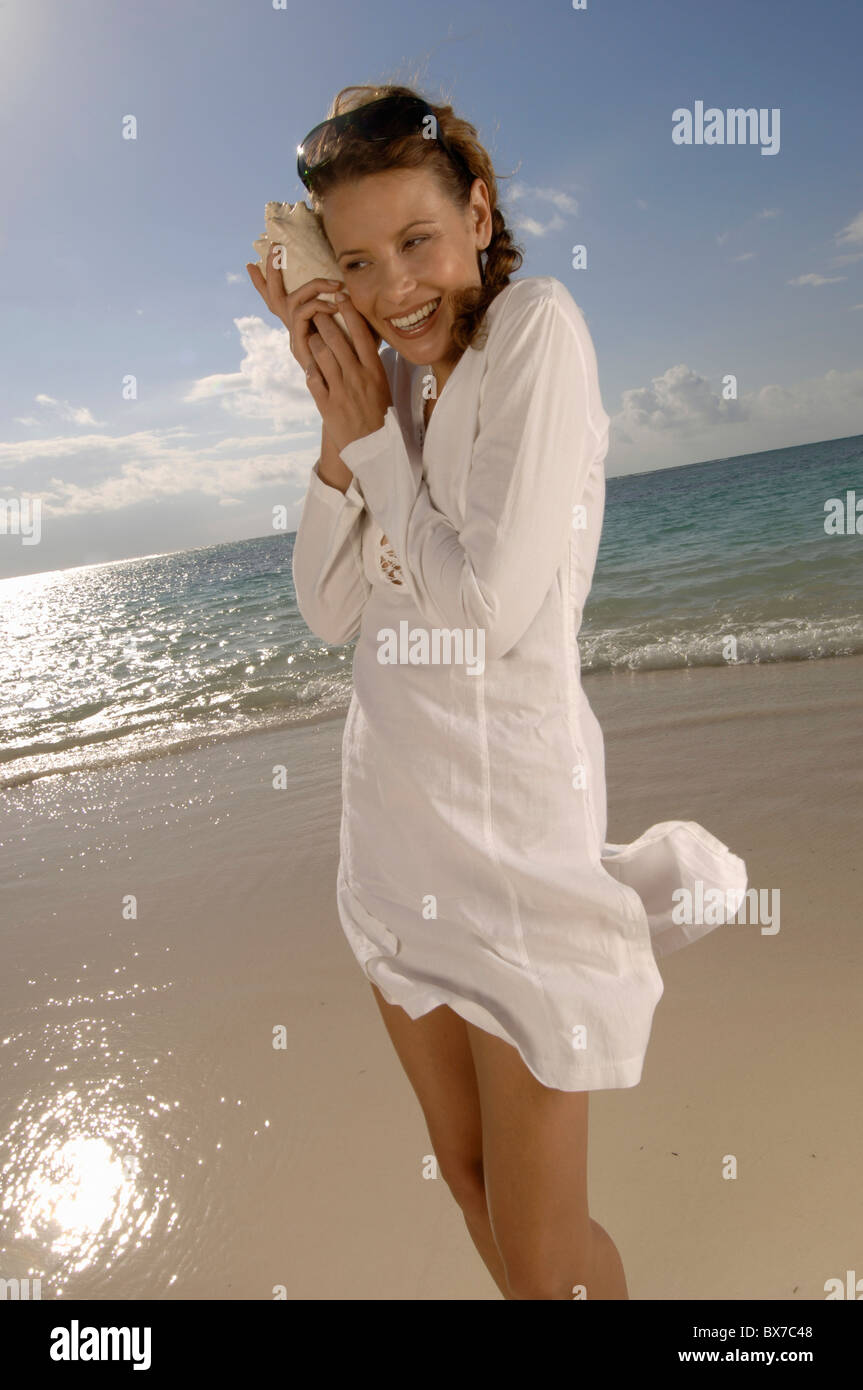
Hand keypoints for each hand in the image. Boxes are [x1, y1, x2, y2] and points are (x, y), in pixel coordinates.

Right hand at [245, 245, 343, 373]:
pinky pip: (302, 314)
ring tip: (335, 284)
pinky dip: (317, 305)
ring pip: (292, 301)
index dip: (262, 284)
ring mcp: (295, 335)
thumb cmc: (354, 359)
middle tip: (274, 249)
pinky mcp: (300, 344)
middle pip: (273, 297)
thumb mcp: (352, 331)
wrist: (347, 392)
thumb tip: (354, 291)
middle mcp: (292, 327)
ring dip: (314, 287)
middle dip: (271, 272)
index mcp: (299, 323)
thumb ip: (349, 314)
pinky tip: (333, 306)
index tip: (249, 265)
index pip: (276, 300)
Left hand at [305, 294, 392, 453]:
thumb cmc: (381, 415)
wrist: (375, 448)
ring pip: (321, 354)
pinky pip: (313, 378)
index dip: (350, 311)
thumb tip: (366, 342)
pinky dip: (310, 369)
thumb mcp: (382, 386)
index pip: (361, 333)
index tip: (341, 297)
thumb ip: (371, 364)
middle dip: (324, 321)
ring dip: (313, 341)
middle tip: (318, 312)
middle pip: (336, 339)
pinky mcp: (327, 405)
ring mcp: (341, 391)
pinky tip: (311, 365)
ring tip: (312, 335)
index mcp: (375, 371)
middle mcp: (357, 377)